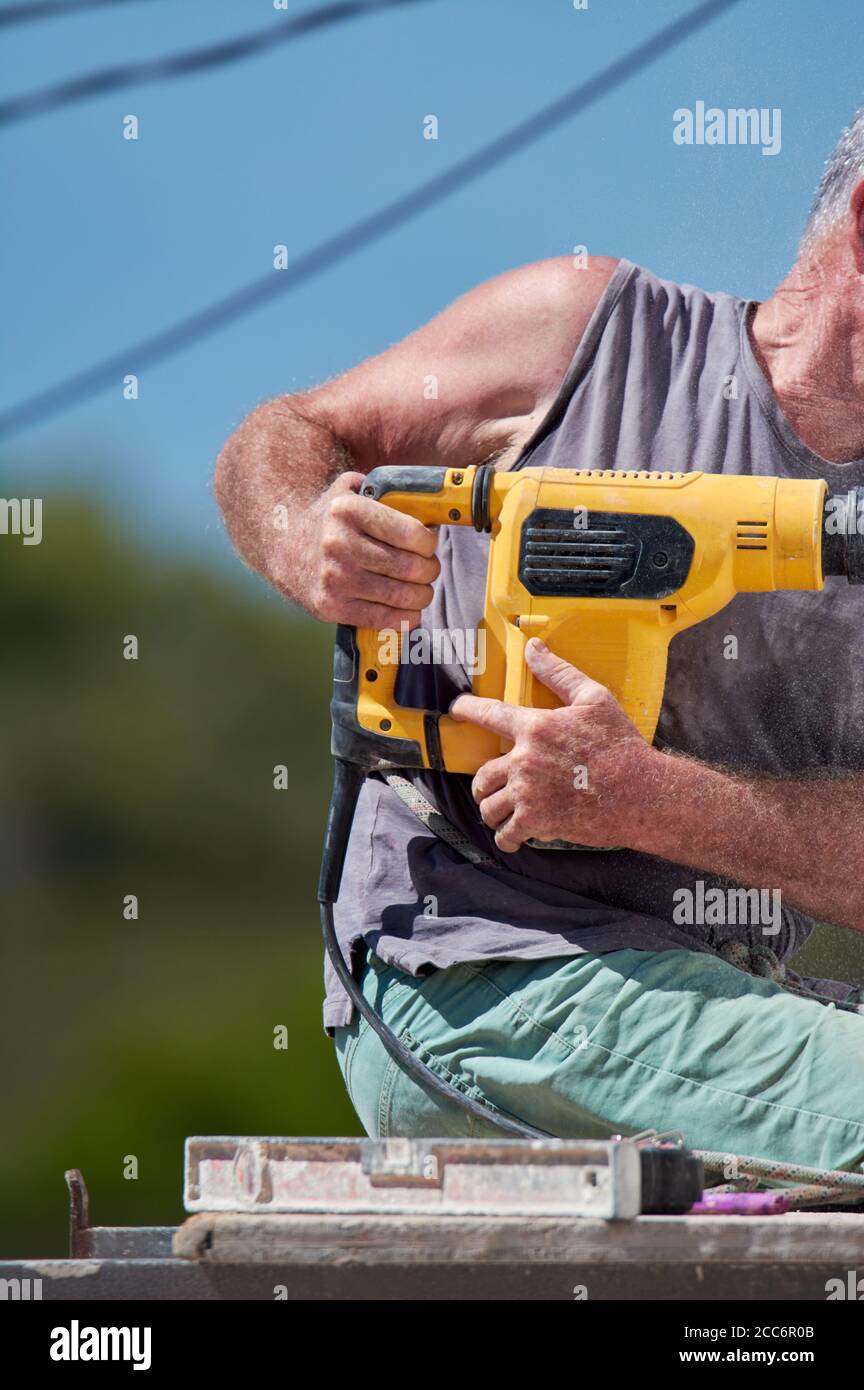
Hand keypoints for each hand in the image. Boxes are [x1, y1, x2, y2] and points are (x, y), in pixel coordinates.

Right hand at [308, 472, 440, 627]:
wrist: (286, 549)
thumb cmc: (332, 520)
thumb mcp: (352, 491)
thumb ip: (387, 493)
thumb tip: (433, 512)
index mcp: (347, 511)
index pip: (410, 533)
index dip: (429, 543)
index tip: (428, 544)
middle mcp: (338, 544)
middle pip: (410, 567)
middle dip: (429, 570)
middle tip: (428, 569)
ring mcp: (334, 579)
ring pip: (401, 595)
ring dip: (422, 596)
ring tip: (421, 590)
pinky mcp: (330, 607)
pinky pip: (383, 619)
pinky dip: (406, 618)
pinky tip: (410, 611)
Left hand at [450, 638, 665, 852]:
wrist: (640, 792)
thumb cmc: (620, 744)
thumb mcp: (594, 699)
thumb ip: (559, 673)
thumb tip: (533, 647)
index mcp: (535, 727)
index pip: (489, 714)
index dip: (468, 710)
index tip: (455, 709)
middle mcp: (524, 760)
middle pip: (483, 775)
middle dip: (482, 783)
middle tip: (489, 787)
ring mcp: (528, 793)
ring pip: (489, 806)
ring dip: (491, 811)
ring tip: (500, 812)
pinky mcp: (537, 822)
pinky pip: (506, 834)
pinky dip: (506, 837)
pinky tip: (511, 837)